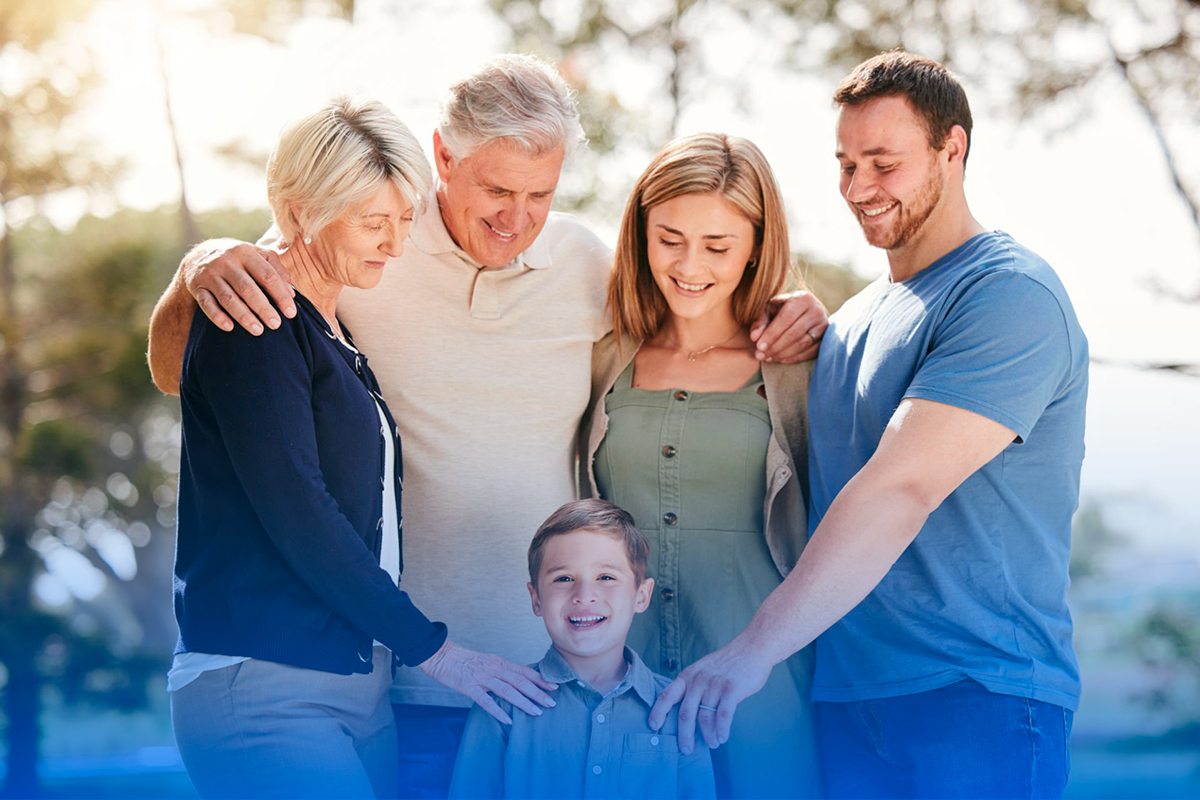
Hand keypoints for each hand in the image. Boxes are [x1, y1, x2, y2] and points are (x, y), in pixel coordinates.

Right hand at [183, 238, 294, 334]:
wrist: (198, 255)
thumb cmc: (238, 259)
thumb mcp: (257, 256)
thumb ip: (276, 270)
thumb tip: (292, 293)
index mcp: (245, 253)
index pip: (267, 275)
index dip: (281, 295)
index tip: (291, 313)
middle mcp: (226, 262)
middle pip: (247, 288)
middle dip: (263, 308)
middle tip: (276, 325)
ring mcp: (210, 274)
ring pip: (228, 298)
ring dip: (243, 316)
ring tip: (258, 331)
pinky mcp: (197, 287)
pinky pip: (206, 304)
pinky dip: (217, 317)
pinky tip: (229, 328)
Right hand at [419, 640, 557, 724]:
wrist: (439, 654)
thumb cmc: (462, 660)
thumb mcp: (485, 661)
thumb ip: (500, 670)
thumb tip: (515, 680)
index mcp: (499, 662)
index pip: (524, 671)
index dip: (540, 679)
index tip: (554, 686)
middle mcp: (494, 669)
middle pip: (520, 681)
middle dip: (538, 692)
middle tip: (552, 703)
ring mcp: (482, 678)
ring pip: (508, 690)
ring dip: (524, 702)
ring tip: (537, 712)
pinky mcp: (469, 687)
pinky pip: (486, 700)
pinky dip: (498, 710)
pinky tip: (508, 720)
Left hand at [647, 638, 771, 753]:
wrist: (751, 648)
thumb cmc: (728, 662)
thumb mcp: (703, 669)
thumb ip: (694, 686)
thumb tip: (687, 713)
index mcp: (688, 675)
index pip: (667, 695)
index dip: (658, 712)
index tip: (653, 726)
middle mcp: (698, 680)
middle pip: (686, 713)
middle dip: (684, 735)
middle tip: (686, 749)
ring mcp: (715, 684)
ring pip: (706, 717)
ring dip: (708, 734)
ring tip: (712, 744)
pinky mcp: (732, 689)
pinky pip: (723, 715)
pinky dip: (722, 729)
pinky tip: (722, 737)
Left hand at [750, 290, 827, 363]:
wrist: (804, 310)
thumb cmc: (782, 308)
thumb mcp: (769, 309)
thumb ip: (760, 322)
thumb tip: (754, 338)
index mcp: (802, 298)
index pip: (785, 319)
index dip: (771, 334)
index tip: (758, 347)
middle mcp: (817, 310)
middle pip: (794, 333)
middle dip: (775, 347)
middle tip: (760, 355)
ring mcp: (824, 325)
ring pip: (802, 344)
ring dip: (783, 354)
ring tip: (767, 358)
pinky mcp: (826, 338)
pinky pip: (811, 352)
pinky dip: (794, 358)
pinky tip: (780, 359)